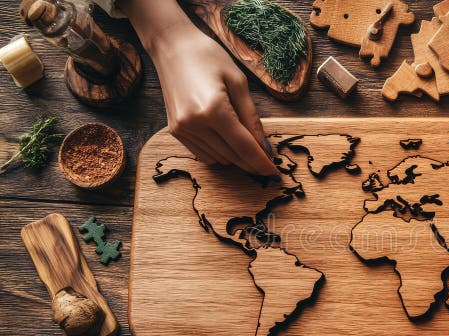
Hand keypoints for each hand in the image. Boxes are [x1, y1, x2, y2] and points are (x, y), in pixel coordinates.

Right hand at [122, 0, 276, 174]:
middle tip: (266, 160)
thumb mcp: (239, 83)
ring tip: (246, 143)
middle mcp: (194, 124)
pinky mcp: (175, 131)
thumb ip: (252, 118)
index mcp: (214, 110)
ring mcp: (182, 129)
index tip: (274, 173)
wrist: (172, 47)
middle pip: (232, 156)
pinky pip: (203, 154)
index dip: (261, 162)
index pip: (244, 146)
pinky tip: (226, 140)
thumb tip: (264, 146)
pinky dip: (219, 153)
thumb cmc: (209, 58)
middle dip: (251, 161)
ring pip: (218, 158)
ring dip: (236, 157)